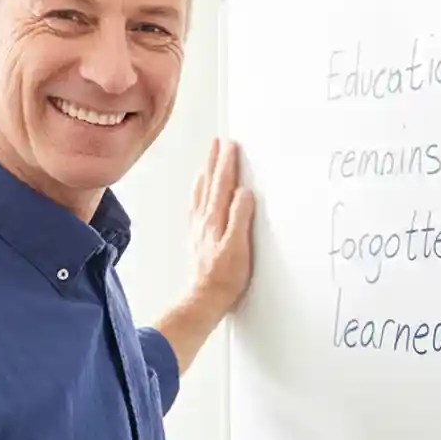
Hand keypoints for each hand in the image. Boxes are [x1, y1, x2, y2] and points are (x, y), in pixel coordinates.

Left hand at [188, 137, 254, 317]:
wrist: (205, 297)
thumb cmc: (225, 277)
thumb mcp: (239, 247)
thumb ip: (240, 218)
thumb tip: (243, 193)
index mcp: (216, 219)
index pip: (223, 184)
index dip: (228, 163)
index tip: (231, 145)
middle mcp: (204, 220)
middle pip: (210, 183)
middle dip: (216, 161)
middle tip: (219, 142)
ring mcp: (199, 228)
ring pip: (202, 192)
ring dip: (207, 172)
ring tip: (210, 159)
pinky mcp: (198, 237)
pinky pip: (196, 205)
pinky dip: (199, 192)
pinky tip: (200, 191)